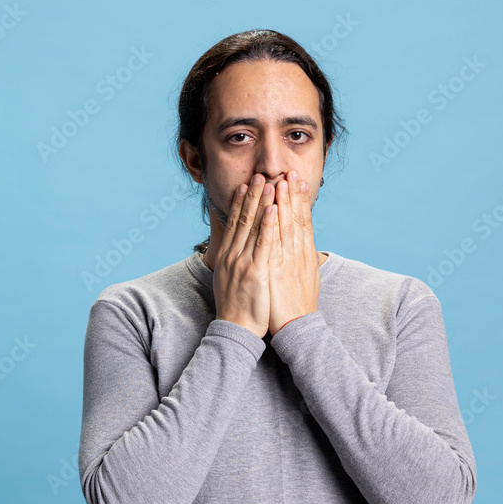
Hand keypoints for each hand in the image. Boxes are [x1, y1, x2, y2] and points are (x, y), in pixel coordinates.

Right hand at [213, 174, 277, 338]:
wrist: (236, 328)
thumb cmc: (236, 305)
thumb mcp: (229, 278)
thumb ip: (234, 260)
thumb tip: (237, 248)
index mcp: (228, 256)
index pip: (235, 223)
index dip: (241, 202)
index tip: (246, 185)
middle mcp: (233, 255)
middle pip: (244, 219)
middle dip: (252, 196)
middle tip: (259, 175)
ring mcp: (244, 262)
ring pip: (254, 227)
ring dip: (262, 203)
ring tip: (269, 183)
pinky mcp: (256, 271)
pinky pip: (264, 243)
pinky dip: (269, 224)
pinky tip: (274, 209)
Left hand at [268, 170, 319, 335]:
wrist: (296, 328)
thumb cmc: (294, 305)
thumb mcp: (301, 277)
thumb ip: (297, 258)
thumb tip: (296, 244)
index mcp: (304, 254)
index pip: (303, 221)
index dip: (300, 200)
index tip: (298, 181)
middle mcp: (298, 254)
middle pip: (296, 218)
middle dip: (293, 194)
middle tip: (291, 171)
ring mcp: (287, 261)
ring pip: (286, 226)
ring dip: (283, 201)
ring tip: (281, 179)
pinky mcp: (275, 269)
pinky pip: (273, 243)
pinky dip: (273, 225)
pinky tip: (272, 208)